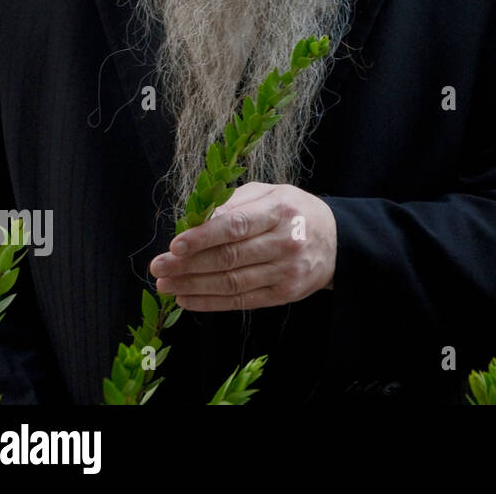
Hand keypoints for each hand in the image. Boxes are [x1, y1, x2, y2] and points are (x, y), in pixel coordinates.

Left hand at [149, 183, 336, 310]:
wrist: (336, 241)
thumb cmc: (294, 211)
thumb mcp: (270, 193)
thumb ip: (234, 204)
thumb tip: (194, 222)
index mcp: (281, 210)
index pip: (236, 225)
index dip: (203, 237)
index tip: (174, 244)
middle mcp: (287, 241)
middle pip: (230, 257)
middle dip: (188, 264)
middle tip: (158, 267)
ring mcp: (288, 271)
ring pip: (232, 283)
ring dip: (193, 285)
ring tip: (166, 284)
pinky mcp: (286, 294)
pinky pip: (242, 301)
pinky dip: (211, 302)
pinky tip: (188, 298)